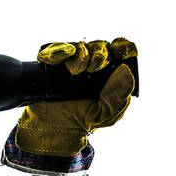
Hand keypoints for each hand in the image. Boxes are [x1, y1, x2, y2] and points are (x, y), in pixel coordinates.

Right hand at [14, 37, 137, 156]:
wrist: (49, 129)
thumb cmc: (77, 122)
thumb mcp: (103, 115)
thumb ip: (117, 97)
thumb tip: (127, 72)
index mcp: (106, 78)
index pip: (117, 55)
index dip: (122, 47)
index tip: (121, 50)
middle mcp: (90, 68)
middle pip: (100, 47)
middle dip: (100, 53)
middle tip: (94, 68)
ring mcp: (70, 64)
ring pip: (80, 46)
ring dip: (82, 55)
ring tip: (77, 71)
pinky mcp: (51, 63)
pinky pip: (56, 49)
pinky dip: (60, 51)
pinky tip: (64, 58)